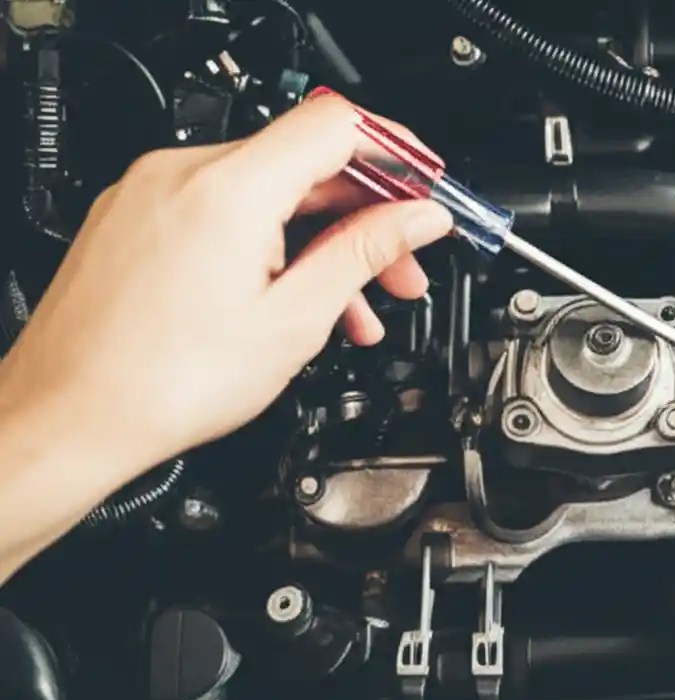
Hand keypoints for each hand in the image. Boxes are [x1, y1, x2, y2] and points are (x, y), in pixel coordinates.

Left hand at [0, 95, 451, 487]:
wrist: (68, 418)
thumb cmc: (162, 383)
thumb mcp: (293, 320)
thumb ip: (365, 254)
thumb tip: (418, 219)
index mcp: (228, 190)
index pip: (336, 126)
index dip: (395, 151)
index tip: (426, 183)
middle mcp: (182, 174)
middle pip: (305, 163)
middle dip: (368, 214)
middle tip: (405, 266)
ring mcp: (152, 193)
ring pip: (268, 193)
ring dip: (323, 239)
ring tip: (356, 304)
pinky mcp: (136, 218)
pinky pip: (224, 212)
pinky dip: (272, 245)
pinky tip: (298, 297)